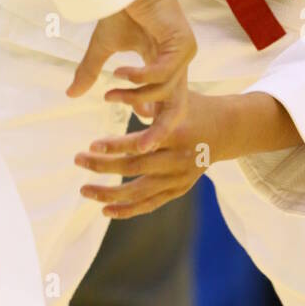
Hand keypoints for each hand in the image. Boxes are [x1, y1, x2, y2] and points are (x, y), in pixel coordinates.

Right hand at [66, 0, 196, 152]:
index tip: (128, 141)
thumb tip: (70, 94)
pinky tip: (119, 74)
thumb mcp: (102, 48)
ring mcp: (183, 55)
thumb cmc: (121, 8)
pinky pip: (164, 73)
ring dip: (134, 97)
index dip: (149, 124)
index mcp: (163, 66)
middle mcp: (177, 64)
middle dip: (158, 131)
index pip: (163, 104)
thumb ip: (90, 72)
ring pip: (166, 93)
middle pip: (175, 107)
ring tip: (109, 94)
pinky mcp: (183, 45)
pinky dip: (140, 78)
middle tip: (140, 150)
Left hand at [75, 90, 216, 218]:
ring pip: (139, 191)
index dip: (114, 145)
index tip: (91, 144)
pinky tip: (105, 210)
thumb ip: (145, 100)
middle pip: (134, 168)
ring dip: (108, 193)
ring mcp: (180, 178)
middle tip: (78, 160)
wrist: (226, 130)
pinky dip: (127, 210)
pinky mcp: (180, 189)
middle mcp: (180, 159)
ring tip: (84, 189)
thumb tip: (109, 95)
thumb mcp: (174, 98)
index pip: (140, 143)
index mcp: (178, 133)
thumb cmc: (192, 107)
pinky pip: (150, 204)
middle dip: (102, 166)